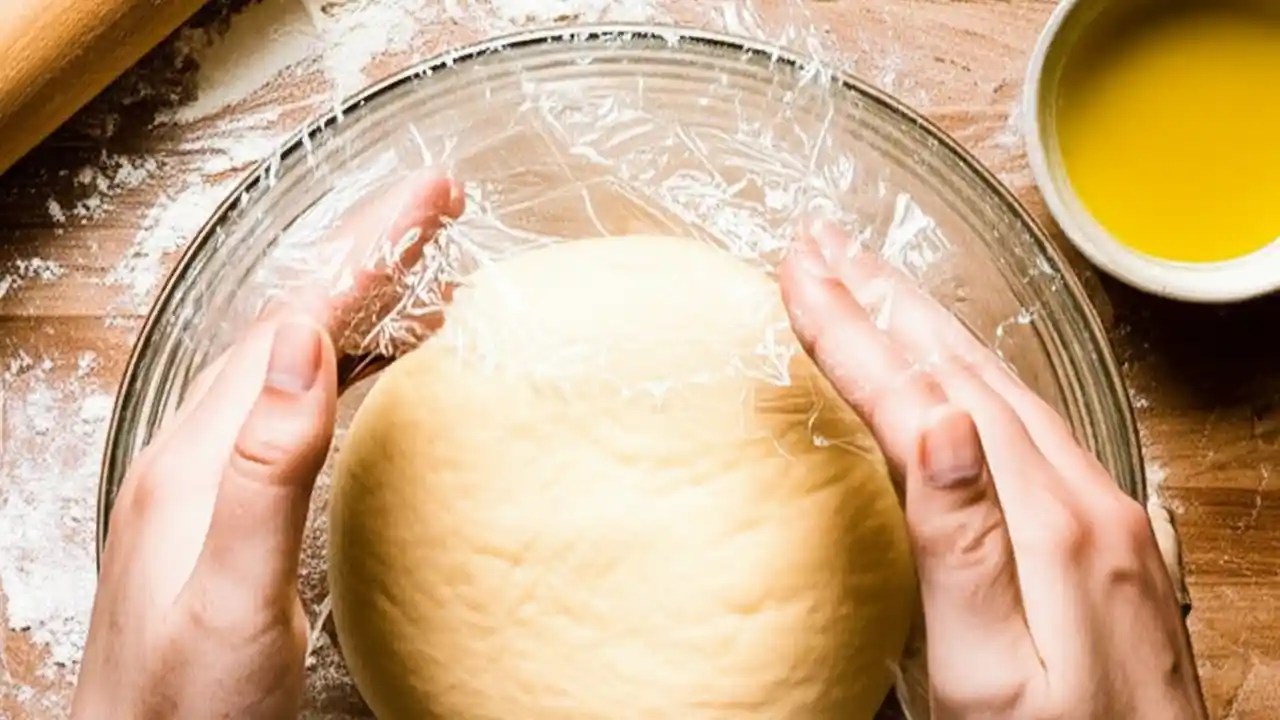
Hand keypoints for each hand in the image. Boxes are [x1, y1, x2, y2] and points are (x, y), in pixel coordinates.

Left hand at [73, 172, 463, 718]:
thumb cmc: (185, 707)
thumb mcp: (230, 594)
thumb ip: (263, 470)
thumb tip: (301, 344)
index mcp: (198, 456)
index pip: (294, 320)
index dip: (368, 251)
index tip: (433, 198)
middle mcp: (196, 452)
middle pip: (292, 323)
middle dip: (369, 259)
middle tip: (440, 216)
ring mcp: (207, 481)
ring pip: (292, 362)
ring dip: (361, 310)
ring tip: (427, 287)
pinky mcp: (226, 512)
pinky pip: (290, 409)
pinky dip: (342, 370)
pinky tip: (367, 380)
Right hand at [778, 221, 1205, 719]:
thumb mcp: (992, 677)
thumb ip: (966, 549)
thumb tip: (935, 425)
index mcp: (1049, 525)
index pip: (928, 397)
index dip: (856, 331)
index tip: (799, 271)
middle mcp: (1086, 500)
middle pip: (968, 371)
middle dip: (887, 298)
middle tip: (824, 244)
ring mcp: (1106, 517)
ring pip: (1000, 389)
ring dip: (926, 327)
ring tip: (872, 286)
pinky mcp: (1108, 542)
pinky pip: (1029, 425)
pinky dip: (970, 378)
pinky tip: (951, 376)